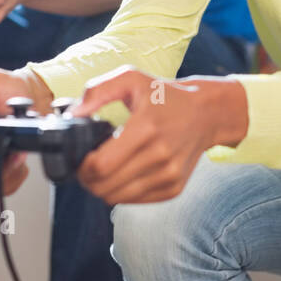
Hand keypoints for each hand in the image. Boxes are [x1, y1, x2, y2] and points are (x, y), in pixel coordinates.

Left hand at [71, 67, 244, 204]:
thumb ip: (97, 91)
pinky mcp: (174, 188)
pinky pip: (134, 201)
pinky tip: (124, 174)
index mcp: (146, 129)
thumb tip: (73, 115)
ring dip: (102, 188)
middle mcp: (160, 156)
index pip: (101, 166)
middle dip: (87, 179)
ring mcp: (169, 175)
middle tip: (88, 166)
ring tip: (104, 170)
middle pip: (105, 186)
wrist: (206, 114)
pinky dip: (122, 192)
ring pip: (117, 198)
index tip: (81, 157)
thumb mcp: (131, 79)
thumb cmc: (165, 96)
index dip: (83, 167)